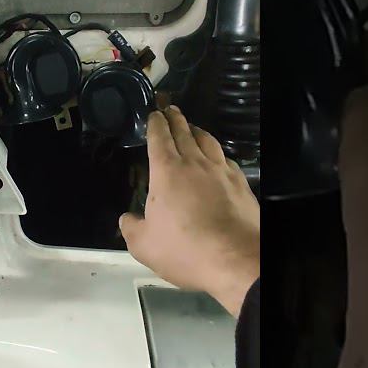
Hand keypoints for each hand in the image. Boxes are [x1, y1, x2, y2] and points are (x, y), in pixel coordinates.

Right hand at [120, 106, 259, 315]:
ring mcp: (221, 171)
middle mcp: (195, 163)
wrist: (236, 259)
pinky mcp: (241, 183)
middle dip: (174, 118)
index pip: (159, 138)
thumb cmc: (185, 250)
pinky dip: (217, 153)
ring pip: (208, 141)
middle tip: (170, 109)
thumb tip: (126, 218)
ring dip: (197, 130)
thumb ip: (131, 228)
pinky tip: (218, 158)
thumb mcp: (144, 245)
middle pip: (184, 132)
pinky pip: (226, 159)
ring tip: (192, 127)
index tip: (153, 114)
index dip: (155, 123)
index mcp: (167, 172)